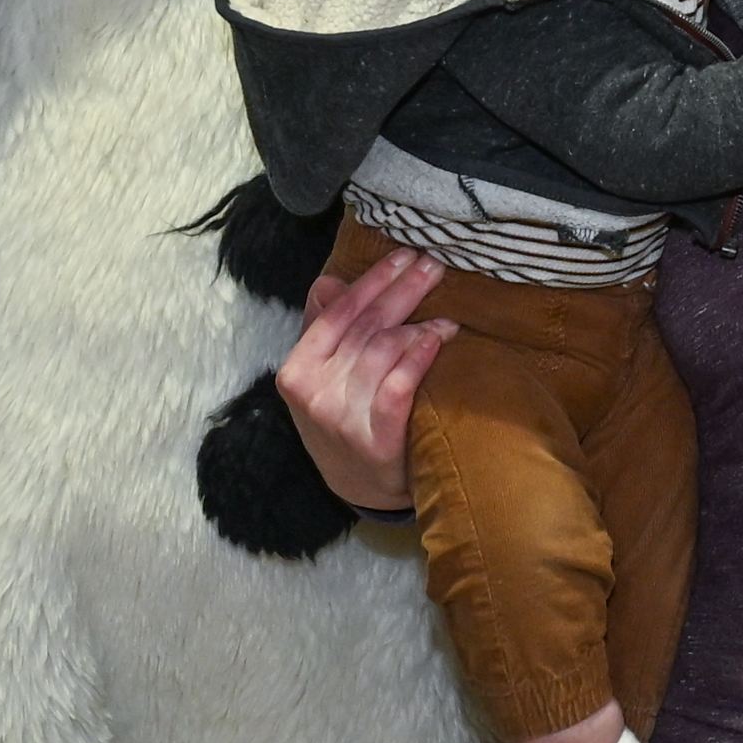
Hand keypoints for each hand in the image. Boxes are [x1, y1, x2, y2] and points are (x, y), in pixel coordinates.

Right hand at [273, 248, 450, 512]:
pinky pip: (399, 385)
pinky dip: (420, 355)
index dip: (373, 281)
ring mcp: (343, 418)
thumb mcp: (321, 378)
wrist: (361, 487)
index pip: (337, 313)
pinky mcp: (376, 439)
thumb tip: (328, 282)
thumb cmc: (345, 420)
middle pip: (366, 326)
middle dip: (403, 290)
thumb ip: (325, 329)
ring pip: (384, 350)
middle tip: (435, 266)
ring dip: (418, 323)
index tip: (404, 256)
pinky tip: (440, 338)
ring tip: (446, 310)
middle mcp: (315, 393)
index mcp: (297, 370)